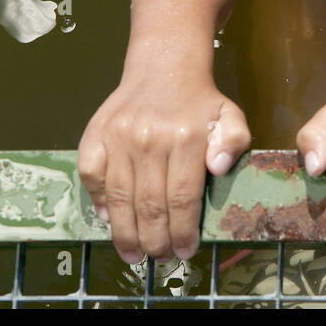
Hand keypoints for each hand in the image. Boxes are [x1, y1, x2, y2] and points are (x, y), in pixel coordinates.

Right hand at [78, 58, 250, 263]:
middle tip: (160, 257)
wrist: (163, 67)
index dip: (183, 230)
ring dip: (126, 232)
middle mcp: (150, 139)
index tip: (186, 251)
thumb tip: (220, 167)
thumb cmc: (200, 101)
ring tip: (135, 254)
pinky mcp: (96, 136)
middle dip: (156, 240)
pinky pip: (92, 176)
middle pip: (150, 204)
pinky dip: (99, 201)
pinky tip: (110, 220)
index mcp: (186, 137)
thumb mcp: (230, 115)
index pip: (182, 197)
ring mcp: (119, 138)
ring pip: (120, 197)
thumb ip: (234, 140)